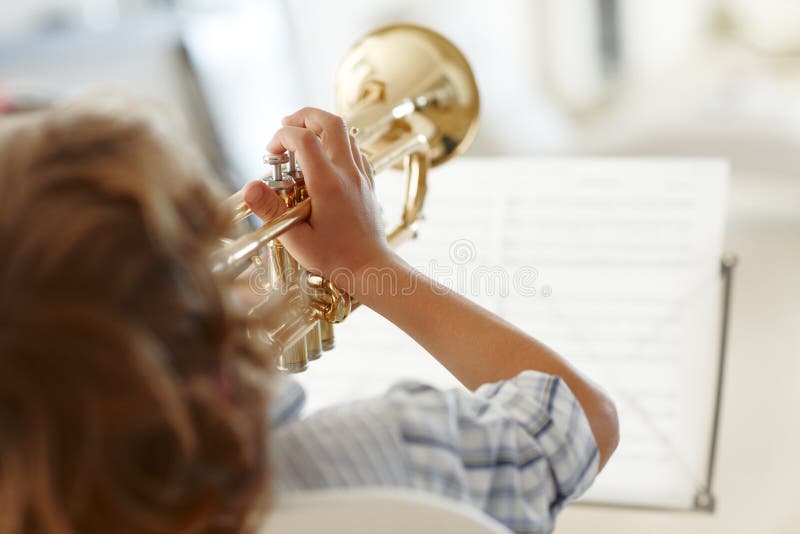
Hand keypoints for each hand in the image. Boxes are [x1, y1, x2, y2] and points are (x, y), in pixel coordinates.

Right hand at [242, 107, 391, 294]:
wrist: (370, 268)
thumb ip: (272, 210)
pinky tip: (324, 160)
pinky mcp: (368, 182)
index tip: (269, 153)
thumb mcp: (295, 239)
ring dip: (321, 128)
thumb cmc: (334, 258)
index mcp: (328, 183)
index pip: (303, 139)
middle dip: (304, 116)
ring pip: (346, 132)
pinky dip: (337, 144)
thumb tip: (249, 187)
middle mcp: (348, 173)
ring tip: (301, 141)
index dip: (281, 136)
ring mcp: (361, 175)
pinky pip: (356, 150)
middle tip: (285, 127)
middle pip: (331, 121)